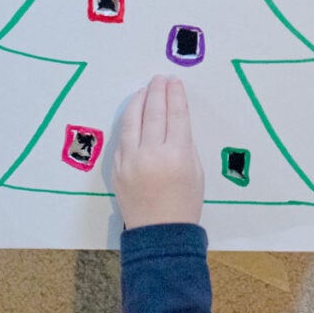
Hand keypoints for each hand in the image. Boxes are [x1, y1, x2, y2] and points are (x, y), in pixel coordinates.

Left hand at [113, 75, 203, 229]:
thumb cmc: (185, 202)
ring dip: (139, 101)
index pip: (176, 115)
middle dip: (157, 92)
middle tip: (159, 79)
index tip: (174, 81)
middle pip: (154, 113)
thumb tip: (173, 120)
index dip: (175, 95)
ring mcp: (130, 160)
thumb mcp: (196, 171)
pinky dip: (129, 123)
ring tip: (144, 90)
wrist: (160, 233)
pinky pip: (123, 139)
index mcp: (177, 154)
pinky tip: (133, 114)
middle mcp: (151, 154)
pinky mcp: (117, 168)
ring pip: (132, 121)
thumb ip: (185, 144)